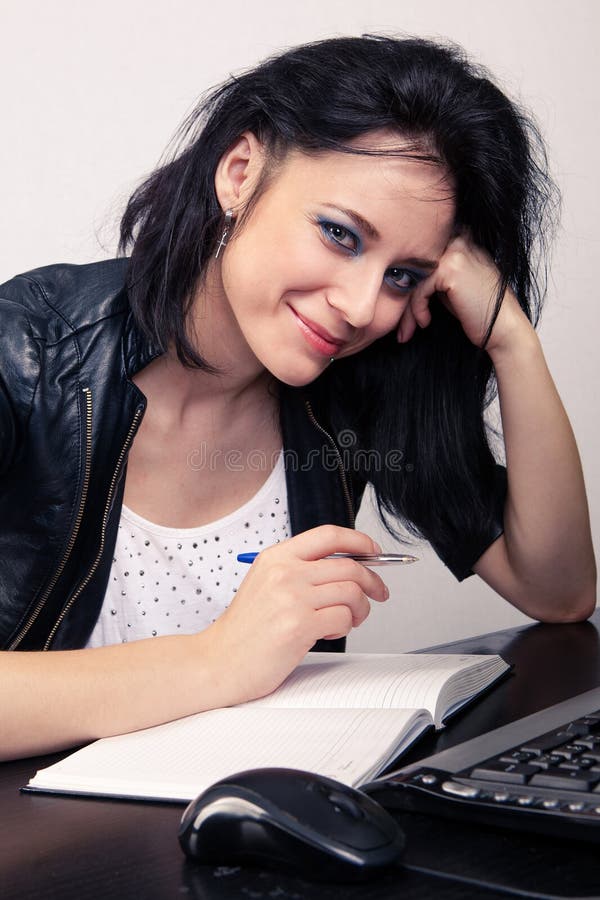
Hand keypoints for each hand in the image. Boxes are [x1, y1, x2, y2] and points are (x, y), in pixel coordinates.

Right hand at [208, 525, 388, 702]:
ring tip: (348, 620)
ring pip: (352, 592)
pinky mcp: (299, 626)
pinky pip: (344, 618)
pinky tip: (329, 633)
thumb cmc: (245, 629)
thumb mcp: (266, 583)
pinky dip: (346, 627)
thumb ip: (302, 570)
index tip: (374, 553)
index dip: (359, 542)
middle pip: (349, 566)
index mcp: (276, 557)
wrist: (219, 661)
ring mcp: (291, 598)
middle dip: (372, 582)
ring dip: (360, 610)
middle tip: (377, 594)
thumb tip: (350, 566)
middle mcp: (284, 573)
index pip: (329, 535)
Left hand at [396, 234, 529, 351]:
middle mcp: (458, 241)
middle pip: (413, 267)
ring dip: (407, 310)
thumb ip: (432, 274)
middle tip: (401, 327)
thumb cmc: (479, 312)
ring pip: (413, 279)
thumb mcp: (452, 286)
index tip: (403, 311)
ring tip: (407, 331)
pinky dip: (417, 309)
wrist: (504, 328)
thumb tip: (398, 276)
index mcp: (460, 241)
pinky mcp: (451, 268)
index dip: (406, 282)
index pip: (419, 256)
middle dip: (402, 299)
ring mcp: (455, 252)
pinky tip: (425, 322)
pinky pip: (419, 289)